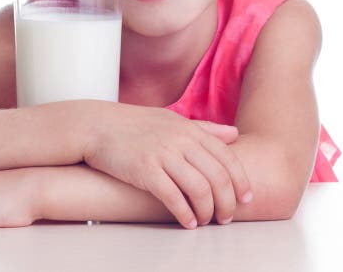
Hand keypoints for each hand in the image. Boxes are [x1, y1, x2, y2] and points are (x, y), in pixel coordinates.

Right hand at [84, 103, 252, 228]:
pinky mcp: (145, 170)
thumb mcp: (171, 119)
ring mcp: (162, 154)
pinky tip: (187, 222)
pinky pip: (173, 197)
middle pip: (218, 177)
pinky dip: (185, 213)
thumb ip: (204, 128)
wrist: (96, 126)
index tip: (245, 199)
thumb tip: (234, 134)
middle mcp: (179, 140)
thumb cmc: (133, 124)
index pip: (228, 157)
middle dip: (227, 202)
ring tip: (205, 221)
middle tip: (226, 217)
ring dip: (207, 211)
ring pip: (200, 189)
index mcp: (189, 129)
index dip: (241, 181)